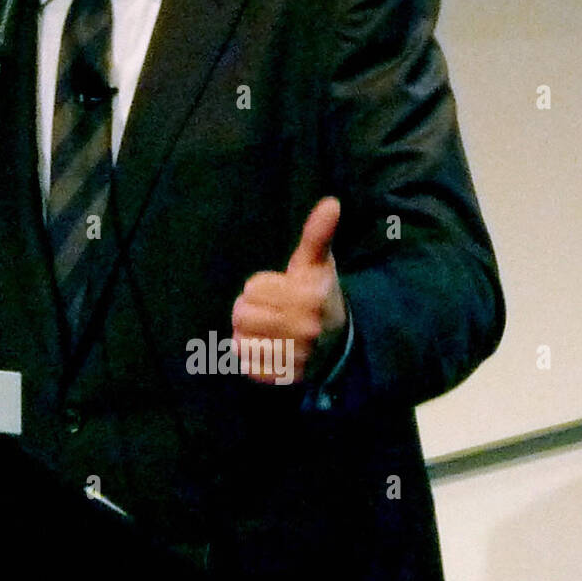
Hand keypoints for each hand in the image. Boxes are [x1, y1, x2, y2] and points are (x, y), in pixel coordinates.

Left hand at [231, 197, 346, 384]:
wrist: (340, 342)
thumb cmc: (319, 294)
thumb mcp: (318, 264)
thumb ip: (318, 234)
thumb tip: (331, 202)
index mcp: (309, 298)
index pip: (252, 288)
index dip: (259, 287)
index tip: (278, 290)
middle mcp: (305, 330)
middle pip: (241, 314)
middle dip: (249, 309)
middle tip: (269, 310)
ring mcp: (296, 357)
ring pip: (241, 340)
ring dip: (248, 333)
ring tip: (267, 329)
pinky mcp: (286, 378)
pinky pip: (247, 365)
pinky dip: (251, 356)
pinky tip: (269, 348)